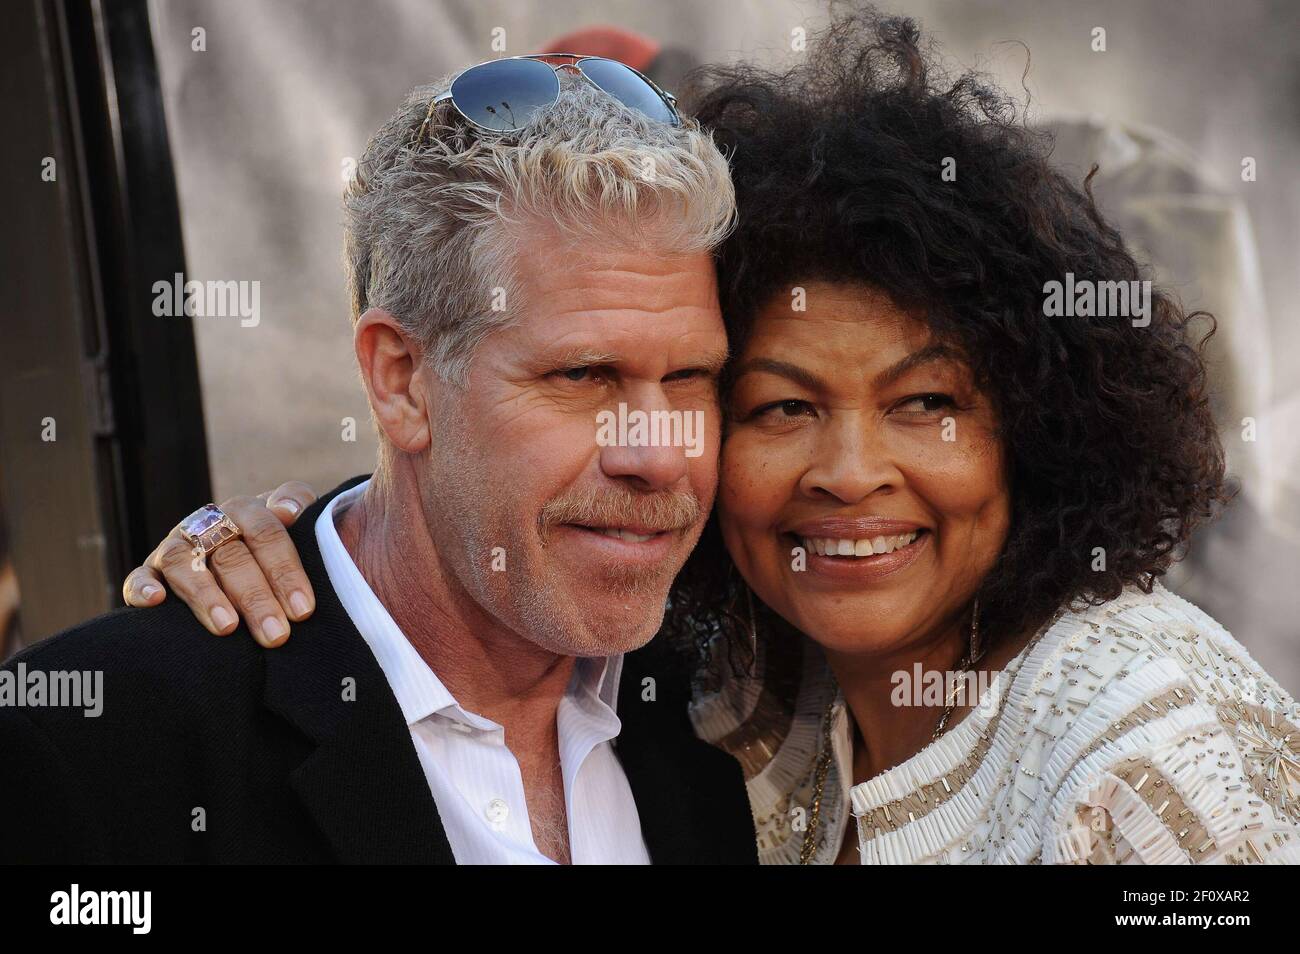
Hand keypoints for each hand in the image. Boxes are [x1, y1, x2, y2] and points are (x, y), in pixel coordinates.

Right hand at [122, 482, 317, 646]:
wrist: (242, 552)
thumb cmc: (278, 546)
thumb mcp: (298, 524)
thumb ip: (301, 507)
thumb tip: (288, 511)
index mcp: (246, 511)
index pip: (266, 533)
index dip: (285, 570)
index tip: (303, 610)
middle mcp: (209, 525)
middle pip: (230, 556)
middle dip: (255, 598)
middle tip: (276, 635)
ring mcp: (177, 547)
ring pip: (184, 563)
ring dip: (205, 595)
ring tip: (227, 627)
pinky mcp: (150, 571)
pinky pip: (139, 576)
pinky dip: (142, 587)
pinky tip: (155, 602)